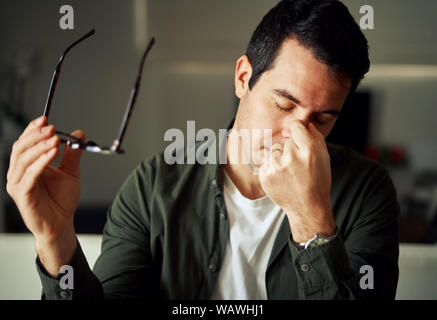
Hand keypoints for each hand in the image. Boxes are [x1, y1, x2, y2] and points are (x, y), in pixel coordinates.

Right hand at [6, 116, 84, 274]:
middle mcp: (18, 173)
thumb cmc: (61, 201)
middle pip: (21, 148)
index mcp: (27, 166)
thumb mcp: (70, 172)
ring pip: (24, 159)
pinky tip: (53, 153)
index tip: (45, 119)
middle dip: (36, 135)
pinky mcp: (22, 194)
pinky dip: (42, 161)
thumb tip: (79, 134)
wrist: (61, 223)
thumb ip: (72, 154)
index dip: (32, 129)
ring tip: (54, 138)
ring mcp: (18, 184)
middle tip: (51, 127)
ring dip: (40, 146)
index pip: (25, 142)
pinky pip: (31, 174)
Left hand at [259, 120, 334, 241]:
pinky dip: (272, 168)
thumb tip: (305, 122)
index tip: (300, 138)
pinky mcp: (265, 175)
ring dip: (280, 158)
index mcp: (309, 150)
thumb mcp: (324, 157)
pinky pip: (267, 162)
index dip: (299, 132)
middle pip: (286, 141)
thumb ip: (315, 136)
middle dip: (291, 150)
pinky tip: (282, 178)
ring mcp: (276, 167)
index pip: (296, 126)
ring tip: (290, 173)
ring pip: (275, 151)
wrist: (307, 207)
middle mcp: (291, 157)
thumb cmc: (317, 181)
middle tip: (299, 166)